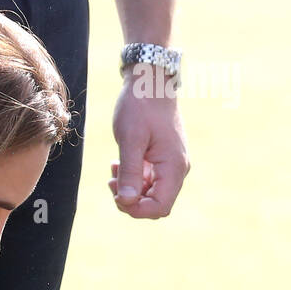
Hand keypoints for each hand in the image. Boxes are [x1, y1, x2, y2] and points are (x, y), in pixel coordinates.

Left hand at [108, 72, 189, 218]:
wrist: (150, 80)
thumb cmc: (140, 105)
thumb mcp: (130, 139)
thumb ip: (129, 172)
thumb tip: (125, 201)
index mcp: (174, 166)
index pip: (159, 208)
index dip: (136, 210)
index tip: (117, 195)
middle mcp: (178, 169)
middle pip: (156, 205)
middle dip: (131, 201)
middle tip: (112, 182)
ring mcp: (172, 165)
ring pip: (151, 195)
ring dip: (130, 190)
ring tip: (114, 170)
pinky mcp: (164, 160)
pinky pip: (150, 182)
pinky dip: (133, 179)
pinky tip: (118, 166)